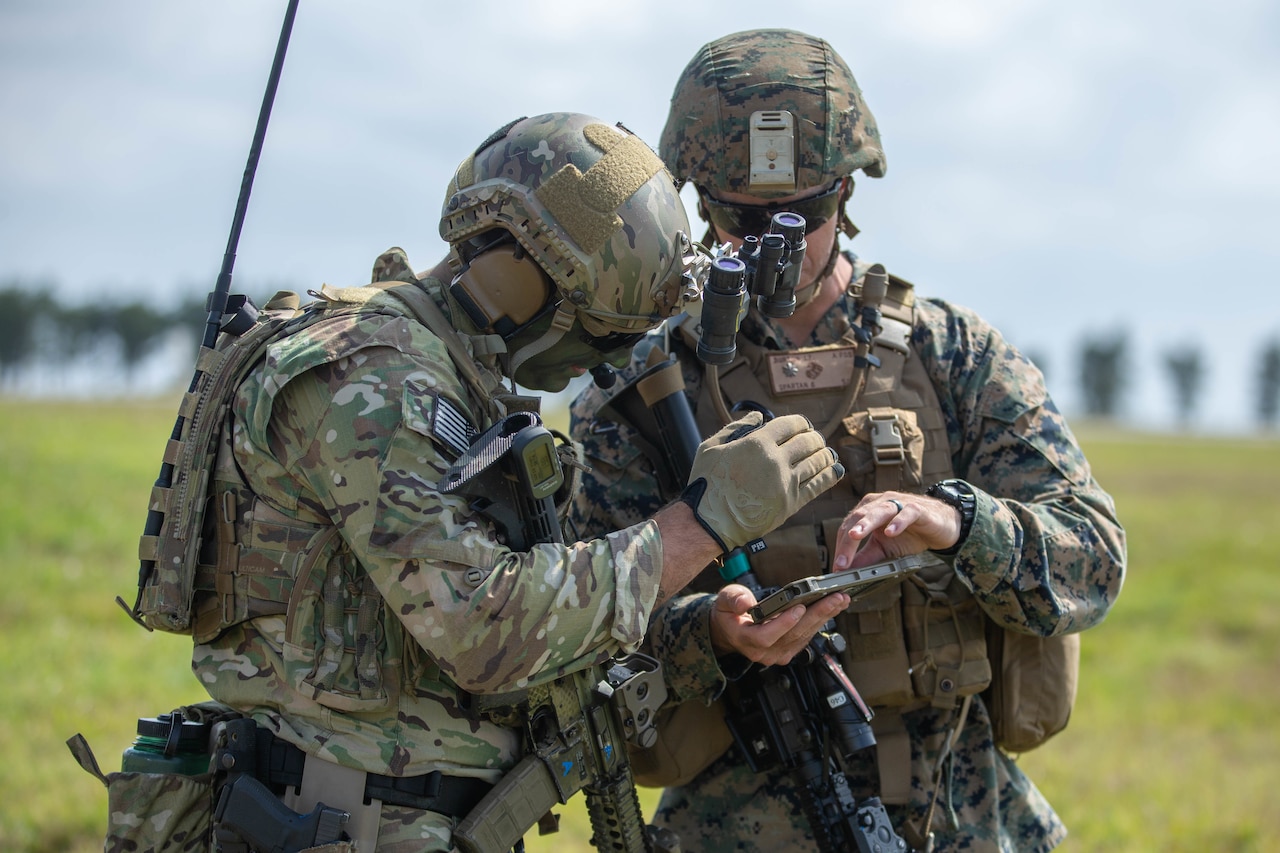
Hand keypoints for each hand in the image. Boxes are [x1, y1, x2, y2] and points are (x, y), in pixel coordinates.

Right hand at [682, 411, 843, 551]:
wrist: (710, 522)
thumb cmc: (706, 484)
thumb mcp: (710, 448)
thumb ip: (735, 428)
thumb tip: (757, 416)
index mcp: (756, 443)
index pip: (789, 424)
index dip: (800, 422)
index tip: (803, 425)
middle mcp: (775, 461)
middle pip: (806, 441)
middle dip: (814, 437)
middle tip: (816, 438)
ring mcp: (785, 483)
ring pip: (816, 461)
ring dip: (824, 453)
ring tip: (827, 452)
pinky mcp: (791, 503)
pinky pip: (817, 485)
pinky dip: (830, 475)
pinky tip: (836, 469)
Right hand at [709, 583, 850, 666]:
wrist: (729, 631)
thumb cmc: (728, 614)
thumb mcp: (724, 600)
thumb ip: (734, 599)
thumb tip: (746, 602)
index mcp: (746, 639)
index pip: (766, 636)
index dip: (784, 623)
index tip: (799, 607)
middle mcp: (764, 652)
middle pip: (794, 634)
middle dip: (817, 614)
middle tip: (834, 599)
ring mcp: (777, 654)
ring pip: (804, 636)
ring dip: (824, 617)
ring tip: (839, 601)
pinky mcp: (788, 651)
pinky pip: (806, 637)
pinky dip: (820, 622)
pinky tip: (832, 609)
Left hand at [831, 490, 961, 569]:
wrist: (942, 525)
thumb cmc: (910, 533)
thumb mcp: (885, 548)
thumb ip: (866, 557)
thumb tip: (847, 571)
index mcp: (868, 510)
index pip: (848, 527)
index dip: (841, 547)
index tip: (838, 567)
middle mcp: (880, 503)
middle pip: (858, 518)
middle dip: (848, 540)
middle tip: (842, 561)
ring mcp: (898, 503)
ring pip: (878, 511)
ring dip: (865, 524)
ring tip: (855, 536)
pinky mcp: (918, 508)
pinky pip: (906, 513)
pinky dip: (897, 522)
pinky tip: (890, 532)